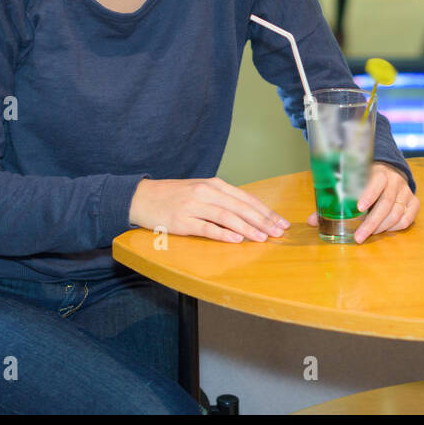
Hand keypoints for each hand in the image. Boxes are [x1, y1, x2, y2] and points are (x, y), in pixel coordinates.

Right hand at [129, 177, 289, 242]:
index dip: (266, 211)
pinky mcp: (182, 221)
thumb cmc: (174, 196)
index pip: (247, 198)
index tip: (281, 222)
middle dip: (263, 221)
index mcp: (215, 185)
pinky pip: (206, 228)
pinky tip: (236, 239)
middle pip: (241, 207)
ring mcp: (194, 206)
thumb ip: (223, 200)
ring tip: (262, 238)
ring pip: (227, 217)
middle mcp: (207, 192)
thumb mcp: (201, 191)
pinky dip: (223, 234)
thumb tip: (250, 214)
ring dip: (248, 228)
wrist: (142, 197)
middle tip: (278, 232)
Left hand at [307, 162, 418, 242]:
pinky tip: (384, 231)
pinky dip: (396, 227)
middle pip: (386, 204)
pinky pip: (408, 218)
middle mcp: (395, 181)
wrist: (391, 170)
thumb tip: (311, 221)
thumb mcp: (352, 182)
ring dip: (382, 228)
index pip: (377, 182)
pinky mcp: (413, 201)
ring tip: (368, 235)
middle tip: (358, 237)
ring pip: (397, 213)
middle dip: (372, 223)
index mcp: (379, 172)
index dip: (369, 194)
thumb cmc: (366, 179)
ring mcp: (406, 191)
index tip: (358, 208)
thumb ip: (333, 200)